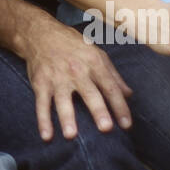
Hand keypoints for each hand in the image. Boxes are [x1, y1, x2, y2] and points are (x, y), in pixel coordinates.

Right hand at [18, 16, 134, 140]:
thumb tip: (130, 95)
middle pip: (89, 93)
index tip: (127, 125)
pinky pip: (42, 103)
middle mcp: (76, 70)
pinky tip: (46, 136)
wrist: (40, 33)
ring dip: (67, 117)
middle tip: (106, 128)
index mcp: (94, 63)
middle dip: (98, 110)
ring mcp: (57, 77)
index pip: (110, 87)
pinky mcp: (40, 83)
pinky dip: (43, 120)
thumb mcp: (96, 53)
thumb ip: (113, 75)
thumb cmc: (73, 45)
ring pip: (63, 100)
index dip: (120, 106)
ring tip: (71, 135)